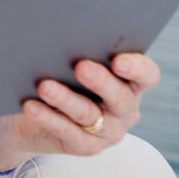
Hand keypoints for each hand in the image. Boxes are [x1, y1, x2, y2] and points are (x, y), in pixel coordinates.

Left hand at [0, 52, 160, 168]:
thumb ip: (80, 50)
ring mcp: (108, 131)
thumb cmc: (61, 76)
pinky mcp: (85, 146)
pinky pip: (66, 132)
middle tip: (81, 66)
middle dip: (100, 81)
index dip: (137, 68)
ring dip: (65, 99)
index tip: (118, 60)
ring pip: (88, 115)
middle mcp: (125, 109)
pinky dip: (47, 117)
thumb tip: (64, 31)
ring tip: (44, 85)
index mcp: (131, 83)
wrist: (35, 117)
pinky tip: (31, 105)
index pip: (147, 75)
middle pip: (119, 97)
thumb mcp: (74, 63)